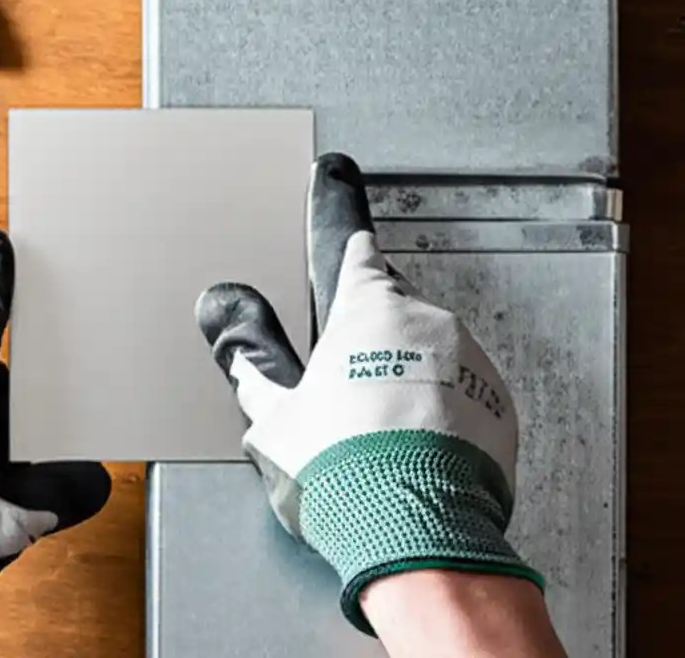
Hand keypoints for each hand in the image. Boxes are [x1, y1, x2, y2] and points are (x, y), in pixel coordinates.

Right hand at [195, 154, 543, 632]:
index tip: (335, 183)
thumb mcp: (275, 412)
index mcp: (366, 310)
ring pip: (426, 351)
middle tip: (339, 383)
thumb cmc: (342, 468)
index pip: (349, 244)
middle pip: (388, 308)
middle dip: (365, 334)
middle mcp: (425, 321)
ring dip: (402, 374)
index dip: (338, 216)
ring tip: (372, 432)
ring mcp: (467, 362)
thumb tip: (221, 304)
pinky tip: (407, 447)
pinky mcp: (496, 406)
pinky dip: (436, 408)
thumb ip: (251, 353)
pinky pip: (458, 391)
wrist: (416, 533)